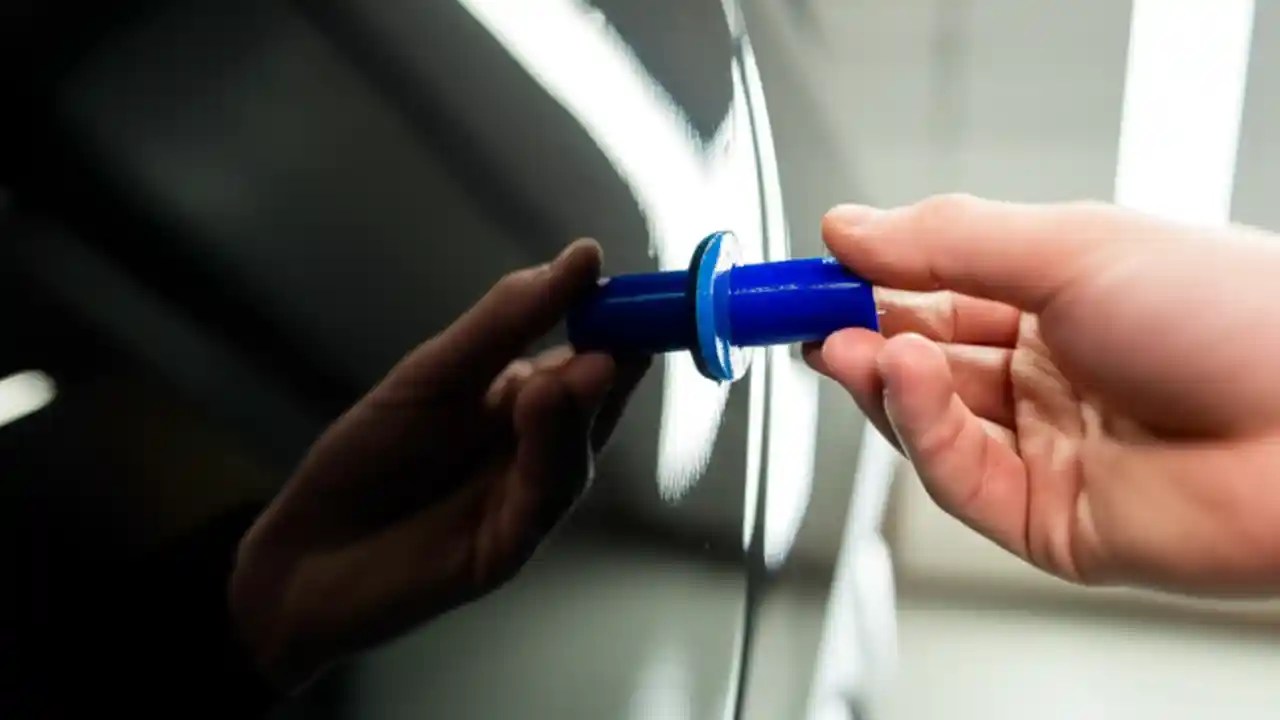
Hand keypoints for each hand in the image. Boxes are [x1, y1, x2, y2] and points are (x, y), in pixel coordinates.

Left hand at [229, 240, 648, 690]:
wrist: (306, 551)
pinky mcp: (511, 546)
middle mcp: (539, 445)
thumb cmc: (365, 455)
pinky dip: (550, 453)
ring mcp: (529, 497)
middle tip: (629, 322)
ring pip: (576, 450)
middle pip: (598, 402)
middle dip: (618, 359)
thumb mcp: (432, 373)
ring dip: (581, 405)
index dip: (620, 318)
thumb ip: (506, 321)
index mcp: (526, 396)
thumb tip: (582, 259)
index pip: (592, 350)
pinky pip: (543, 497)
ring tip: (586, 361)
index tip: (640, 287)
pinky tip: (543, 405)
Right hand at [806, 194, 1279, 594]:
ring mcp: (1045, 450)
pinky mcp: (1045, 519)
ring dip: (882, 381)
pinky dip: (920, 429)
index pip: (931, 292)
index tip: (804, 271)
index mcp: (1057, 304)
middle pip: (918, 361)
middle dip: (856, 335)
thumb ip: (947, 240)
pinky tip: (906, 381)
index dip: (862, 281)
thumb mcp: (1071, 246)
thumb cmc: (1236, 317)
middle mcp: (1046, 379)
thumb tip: (852, 228)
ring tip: (848, 345)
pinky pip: (956, 477)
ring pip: (926, 423)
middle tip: (800, 314)